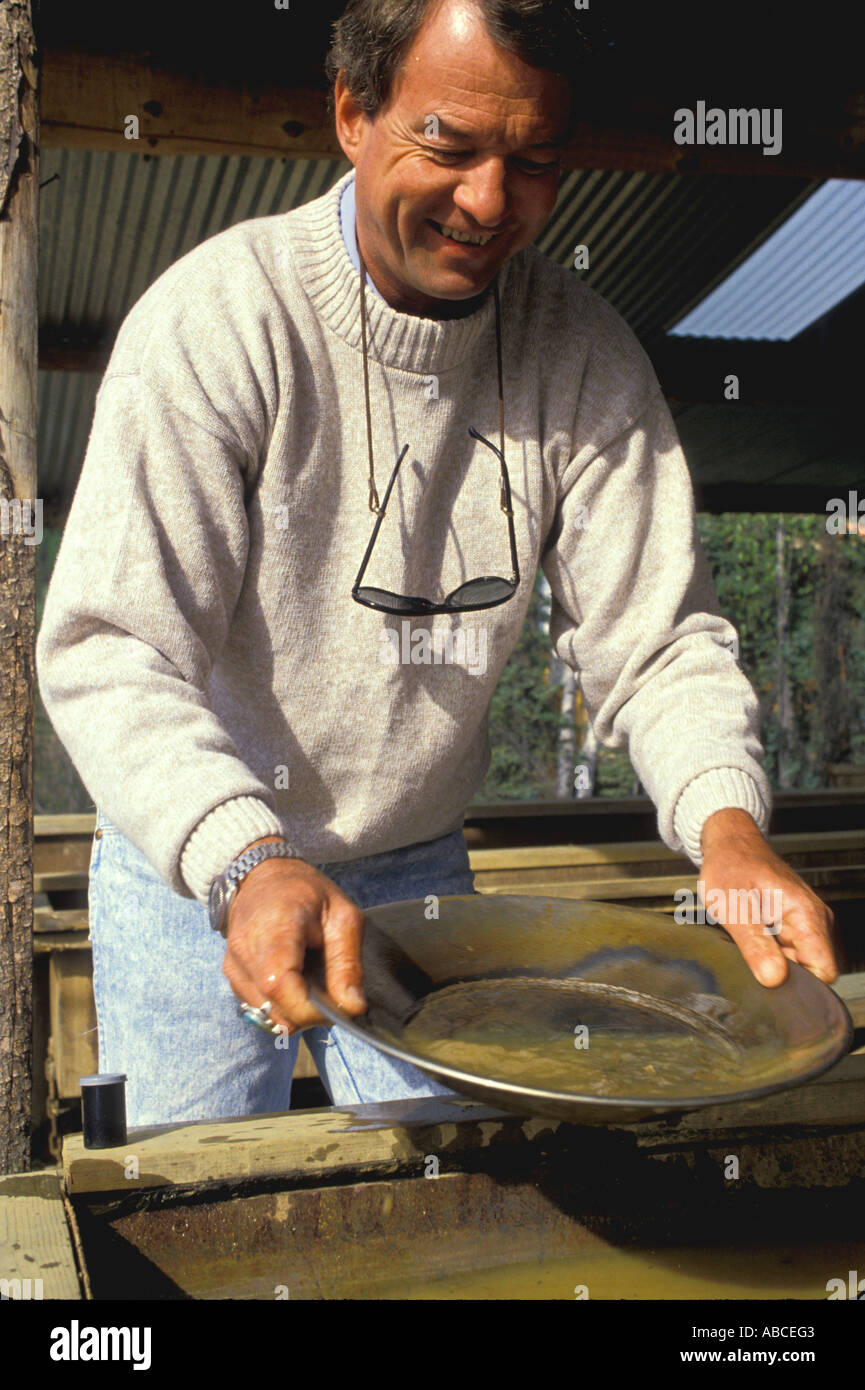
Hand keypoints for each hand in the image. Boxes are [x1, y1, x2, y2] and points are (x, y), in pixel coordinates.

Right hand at [220, 837, 366, 1034]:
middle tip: (332, 992)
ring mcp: (232, 964)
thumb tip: (353, 1008)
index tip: (338, 1007)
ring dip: (294, 1011)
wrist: (263, 875)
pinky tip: (293, 979)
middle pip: (273, 1007)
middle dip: (308, 1014)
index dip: (309, 1010)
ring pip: (266, 1013)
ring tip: (311, 979)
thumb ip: (348, 963)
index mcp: (274, 928)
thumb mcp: (343, 916)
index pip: (279, 985)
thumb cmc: (308, 892)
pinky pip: (258, 1007)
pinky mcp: (231, 975)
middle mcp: (244, 949)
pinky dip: (280, 1004)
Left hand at [698, 809, 839, 987]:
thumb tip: (774, 979)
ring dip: (775, 964)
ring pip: (801, 965)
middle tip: (750, 960)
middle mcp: (816, 920)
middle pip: (813, 971)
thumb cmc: (731, 867)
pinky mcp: (796, 926)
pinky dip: (771, 954)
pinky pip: (791, 954)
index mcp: (807, 915)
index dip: (800, 985)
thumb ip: (755, 944)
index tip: (771, 984)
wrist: (730, 845)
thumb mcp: (732, 906)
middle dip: (784, 976)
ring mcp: (808, 923)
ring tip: (749, 945)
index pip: (825, 971)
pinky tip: (752, 941)